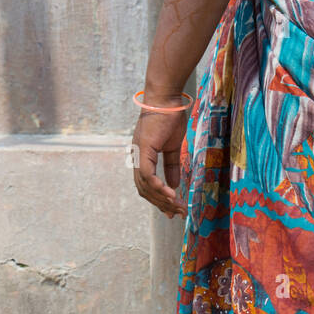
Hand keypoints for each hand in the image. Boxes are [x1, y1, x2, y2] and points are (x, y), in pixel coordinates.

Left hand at [132, 98, 188, 218]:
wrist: (166, 100)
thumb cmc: (169, 117)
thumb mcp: (173, 147)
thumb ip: (171, 166)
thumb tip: (174, 184)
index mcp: (142, 157)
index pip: (147, 185)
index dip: (158, 199)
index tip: (172, 209)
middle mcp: (136, 158)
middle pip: (145, 190)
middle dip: (161, 204)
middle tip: (177, 214)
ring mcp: (137, 155)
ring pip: (146, 186)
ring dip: (162, 198)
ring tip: (177, 206)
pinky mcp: (142, 151)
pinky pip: (147, 176)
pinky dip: (158, 187)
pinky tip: (170, 195)